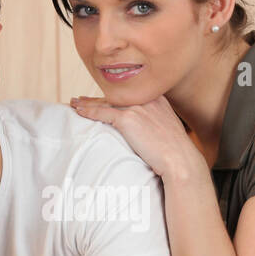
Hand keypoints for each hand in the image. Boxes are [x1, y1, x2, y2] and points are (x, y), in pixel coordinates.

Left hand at [69, 94, 202, 180]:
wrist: (180, 160)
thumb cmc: (175, 152)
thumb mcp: (168, 130)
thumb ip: (155, 122)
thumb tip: (146, 131)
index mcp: (156, 98)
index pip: (128, 94)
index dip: (111, 96)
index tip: (100, 97)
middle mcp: (146, 98)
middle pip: (115, 96)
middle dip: (96, 98)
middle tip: (80, 99)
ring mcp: (137, 107)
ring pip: (106, 102)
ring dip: (87, 103)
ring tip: (74, 104)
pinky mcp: (129, 118)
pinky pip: (102, 113)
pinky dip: (88, 111)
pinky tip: (79, 112)